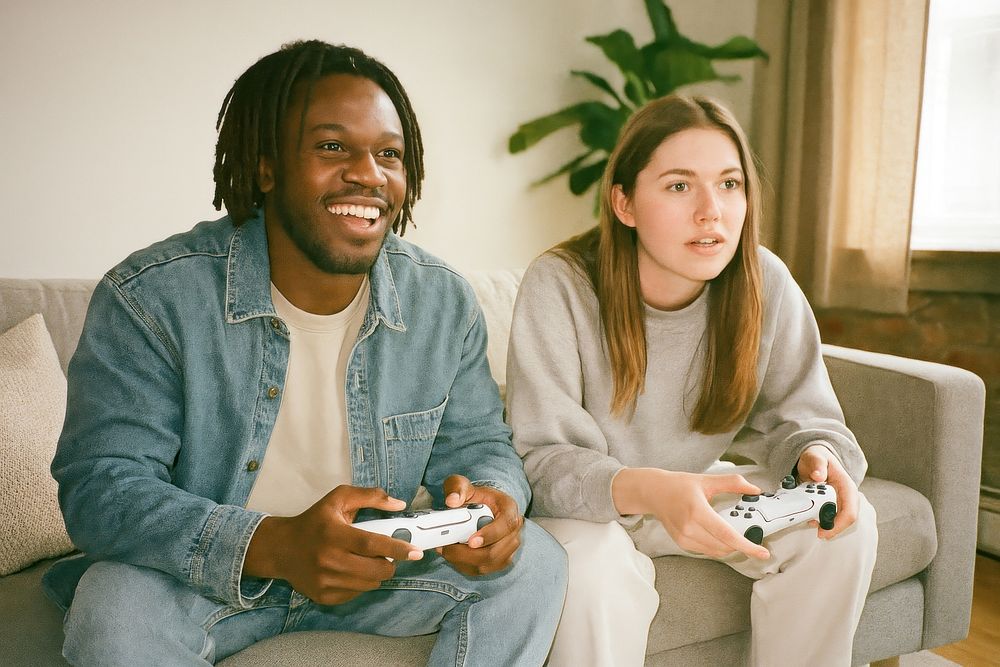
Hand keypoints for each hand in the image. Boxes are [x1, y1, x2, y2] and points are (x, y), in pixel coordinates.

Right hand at [244, 485, 422, 605]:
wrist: (280, 548)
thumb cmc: (314, 521)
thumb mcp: (338, 499)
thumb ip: (370, 497)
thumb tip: (399, 504)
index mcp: (334, 533)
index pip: (372, 544)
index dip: (397, 548)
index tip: (415, 551)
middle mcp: (329, 559)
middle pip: (375, 570)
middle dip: (390, 564)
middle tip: (388, 557)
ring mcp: (325, 581)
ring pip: (369, 584)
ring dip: (376, 574)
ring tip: (368, 562)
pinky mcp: (322, 596)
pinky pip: (355, 594)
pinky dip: (361, 584)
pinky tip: (351, 571)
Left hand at [434, 474, 523, 575]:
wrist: (481, 507)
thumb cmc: (474, 496)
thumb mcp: (463, 485)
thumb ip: (457, 488)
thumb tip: (452, 501)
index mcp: (509, 508)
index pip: (506, 525)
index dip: (489, 535)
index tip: (471, 541)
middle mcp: (513, 531)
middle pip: (495, 552)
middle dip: (468, 554)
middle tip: (447, 548)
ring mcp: (508, 548)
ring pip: (488, 564)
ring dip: (464, 561)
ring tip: (446, 550)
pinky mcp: (499, 561)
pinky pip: (482, 570)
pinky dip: (465, 566)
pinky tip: (453, 556)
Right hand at [613, 468, 770, 559]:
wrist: (654, 492)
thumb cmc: (679, 485)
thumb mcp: (707, 480)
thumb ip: (733, 483)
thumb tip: (755, 489)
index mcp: (698, 511)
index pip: (727, 535)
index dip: (747, 546)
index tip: (763, 552)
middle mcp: (689, 527)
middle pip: (725, 546)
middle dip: (742, 544)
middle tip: (750, 533)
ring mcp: (684, 537)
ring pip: (717, 551)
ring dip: (730, 546)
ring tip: (733, 532)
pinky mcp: (681, 543)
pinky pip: (707, 551)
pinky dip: (718, 546)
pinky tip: (717, 534)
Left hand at [796, 444, 858, 538]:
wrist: (816, 459)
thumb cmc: (817, 458)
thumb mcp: (814, 457)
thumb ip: (817, 464)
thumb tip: (819, 475)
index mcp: (846, 486)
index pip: (850, 511)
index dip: (838, 524)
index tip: (823, 532)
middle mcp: (847, 497)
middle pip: (845, 520)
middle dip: (831, 528)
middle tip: (815, 530)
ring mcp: (841, 502)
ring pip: (838, 521)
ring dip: (825, 525)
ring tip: (810, 521)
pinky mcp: (834, 506)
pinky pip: (830, 518)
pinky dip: (821, 521)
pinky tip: (810, 518)